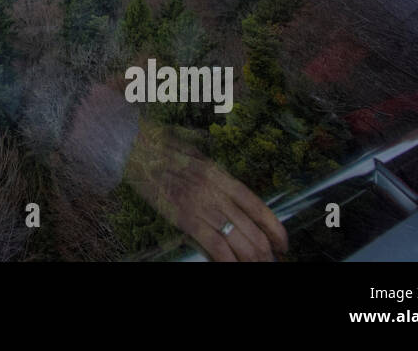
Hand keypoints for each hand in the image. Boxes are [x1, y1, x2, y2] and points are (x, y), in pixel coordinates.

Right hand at [124, 121, 287, 261]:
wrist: (134, 148)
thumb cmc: (160, 150)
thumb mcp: (195, 157)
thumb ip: (215, 177)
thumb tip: (232, 198)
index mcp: (221, 175)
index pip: (258, 206)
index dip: (275, 228)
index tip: (283, 244)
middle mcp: (216, 190)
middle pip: (252, 228)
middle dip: (265, 252)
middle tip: (270, 262)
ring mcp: (201, 205)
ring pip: (238, 240)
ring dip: (251, 259)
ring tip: (257, 267)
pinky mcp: (184, 217)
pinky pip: (215, 245)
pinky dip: (228, 260)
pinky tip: (233, 267)